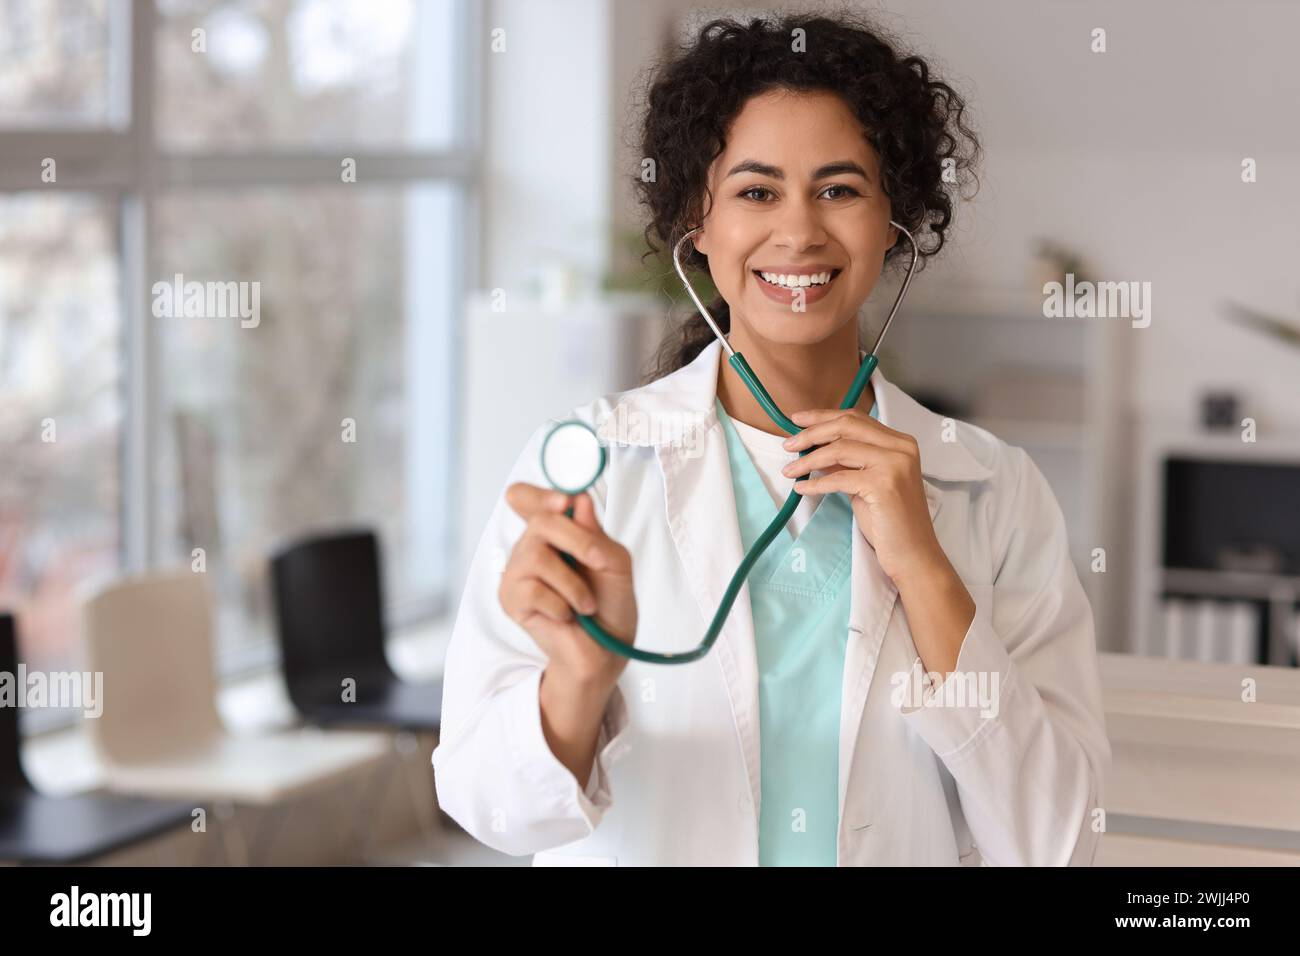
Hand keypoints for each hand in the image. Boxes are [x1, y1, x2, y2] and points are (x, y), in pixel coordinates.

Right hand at [499, 482, 636, 689]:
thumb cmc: (610, 606)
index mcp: (553, 534)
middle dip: (577, 539)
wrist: (605, 652)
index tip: (565, 501)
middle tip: (599, 561)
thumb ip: (597, 534)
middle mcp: (530, 548)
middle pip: (539, 520)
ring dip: (572, 583)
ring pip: (536, 555)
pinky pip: (533, 590)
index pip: (526, 498)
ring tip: (586, 604)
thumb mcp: (615, 564)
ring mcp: (516, 574)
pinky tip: (567, 617)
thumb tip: (578, 501)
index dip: (539, 494)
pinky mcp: (510, 600)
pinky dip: (561, 605)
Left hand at [779, 408, 945, 587]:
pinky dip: (815, 484)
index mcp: (900, 443)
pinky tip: (801, 489)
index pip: (856, 418)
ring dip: (808, 459)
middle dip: (812, 432)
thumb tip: (814, 447)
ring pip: (839, 449)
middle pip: (846, 426)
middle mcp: (901, 448)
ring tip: (789, 469)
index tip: (797, 420)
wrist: (913, 554)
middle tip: (788, 443)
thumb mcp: (864, 484)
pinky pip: (838, 479)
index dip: (823, 416)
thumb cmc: (889, 522)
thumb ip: (845, 463)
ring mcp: (895, 464)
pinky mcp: (884, 485)